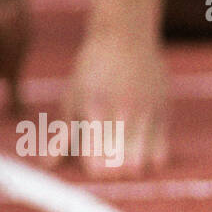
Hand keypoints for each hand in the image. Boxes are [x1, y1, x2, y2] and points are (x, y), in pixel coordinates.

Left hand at [59, 32, 168, 177]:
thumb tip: (48, 166)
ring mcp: (146, 114)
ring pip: (142, 163)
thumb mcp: (74, 97)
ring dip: (132, 169)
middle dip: (114, 175)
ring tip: (126, 162)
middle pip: (120, 168)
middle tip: (111, 167)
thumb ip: (64, 134)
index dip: (94, 172)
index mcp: (94, 111)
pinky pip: (161, 153)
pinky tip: (143, 153)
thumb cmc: (93, 68)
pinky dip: (151, 160)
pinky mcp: (163, 112)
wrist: (126, 36)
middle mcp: (122, 114)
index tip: (93, 168)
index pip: (96, 163)